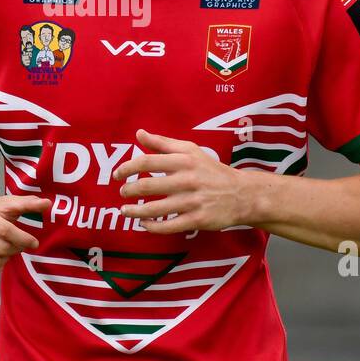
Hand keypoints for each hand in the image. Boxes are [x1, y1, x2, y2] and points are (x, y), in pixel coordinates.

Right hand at [0, 193, 48, 283]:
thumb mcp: (3, 202)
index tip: (34, 242)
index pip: (6, 230)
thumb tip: (47, 203)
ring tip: (4, 252)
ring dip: (4, 261)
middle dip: (16, 249)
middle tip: (18, 245)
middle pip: (2, 249)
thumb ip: (26, 203)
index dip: (23, 239)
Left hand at [111, 129, 251, 234]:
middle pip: (148, 186)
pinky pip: (169, 226)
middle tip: (122, 193)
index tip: (117, 174)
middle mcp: (187, 180)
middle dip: (129, 191)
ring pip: (156, 209)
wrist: (242, 194)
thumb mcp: (191, 151)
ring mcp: (193, 201)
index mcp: (184, 160)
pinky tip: (143, 224)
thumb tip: (139, 134)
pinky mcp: (198, 219)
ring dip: (135, 211)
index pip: (147, 162)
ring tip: (124, 211)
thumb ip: (163, 143)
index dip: (128, 168)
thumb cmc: (211, 170)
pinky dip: (152, 226)